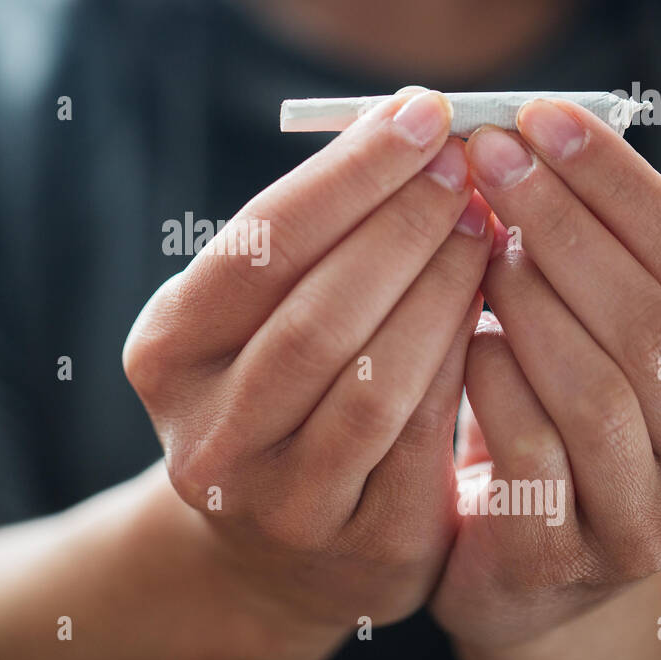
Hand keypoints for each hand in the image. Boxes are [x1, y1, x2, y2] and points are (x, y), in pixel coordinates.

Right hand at [124, 88, 492, 640]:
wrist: (276, 545)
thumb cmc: (275, 387)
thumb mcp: (251, 314)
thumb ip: (307, 237)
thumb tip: (408, 123)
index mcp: (164, 356)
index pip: (259, 249)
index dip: (348, 176)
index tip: (424, 112)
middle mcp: (208, 437)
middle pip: (317, 316)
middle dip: (403, 226)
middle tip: (469, 164)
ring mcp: (280, 503)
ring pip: (374, 381)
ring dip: (443, 288)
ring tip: (488, 223)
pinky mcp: (362, 546)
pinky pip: (425, 436)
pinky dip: (465, 356)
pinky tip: (496, 301)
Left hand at [430, 98, 660, 652]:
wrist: (521, 562)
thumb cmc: (559, 419)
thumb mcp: (602, 337)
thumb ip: (596, 254)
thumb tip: (525, 132)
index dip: (620, 183)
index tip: (541, 115)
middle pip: (653, 321)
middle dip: (563, 223)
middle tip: (486, 157)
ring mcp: (653, 526)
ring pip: (600, 389)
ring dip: (528, 299)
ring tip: (475, 243)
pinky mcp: (569, 562)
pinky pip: (530, 452)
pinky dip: (494, 379)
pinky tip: (465, 335)